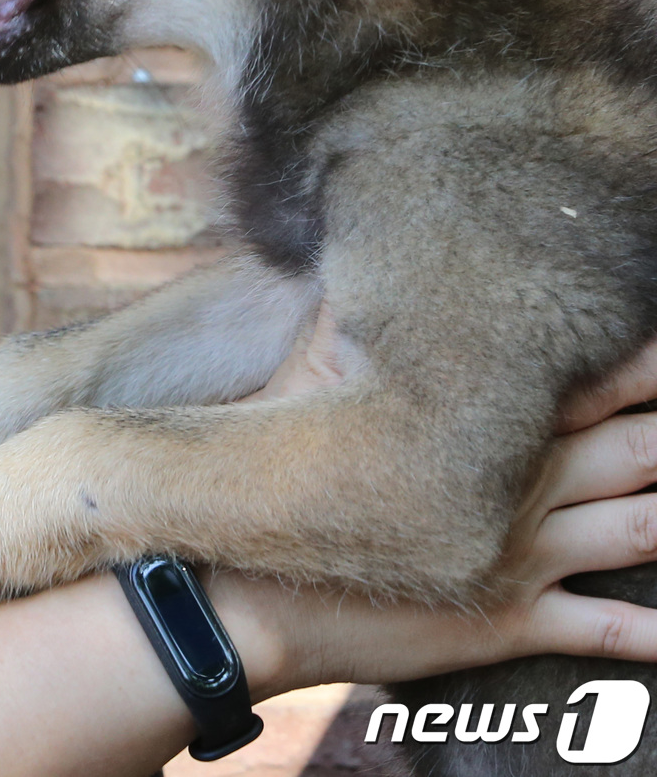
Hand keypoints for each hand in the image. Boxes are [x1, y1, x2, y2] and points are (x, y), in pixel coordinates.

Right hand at [212, 339, 656, 700]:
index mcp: (480, 420)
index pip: (590, 380)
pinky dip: (652, 633)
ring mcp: (522, 556)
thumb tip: (367, 241)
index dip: (641, 362)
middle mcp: (519, 486)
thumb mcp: (313, 370)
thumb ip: (353, 311)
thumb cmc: (279, 462)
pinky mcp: (511, 618)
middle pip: (635, 450)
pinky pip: (604, 631)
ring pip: (638, 532)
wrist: (258, 587)